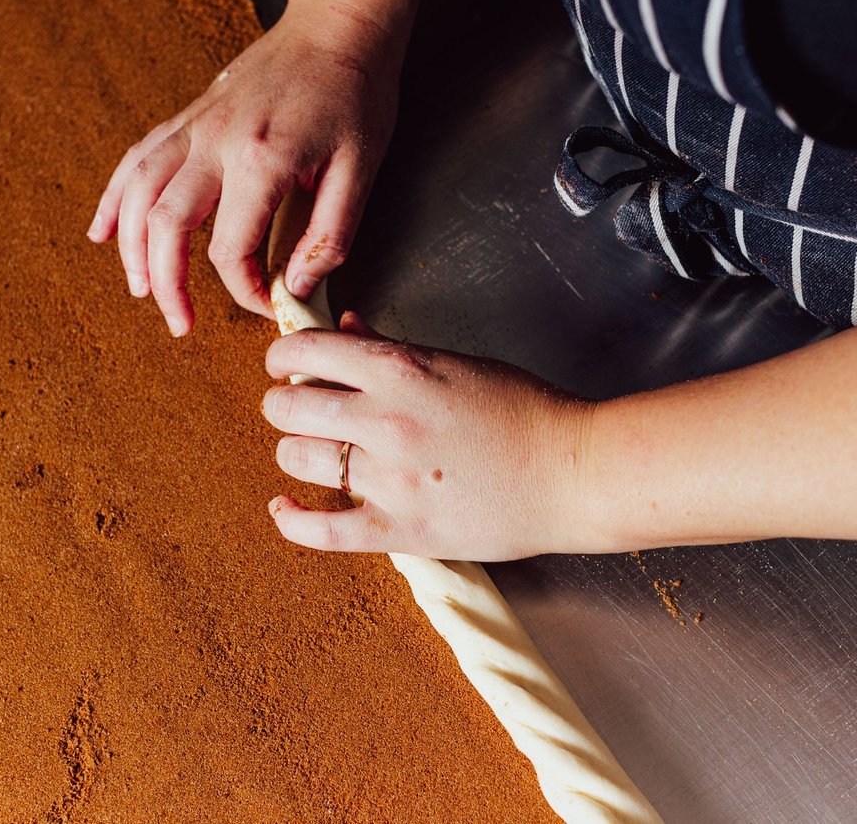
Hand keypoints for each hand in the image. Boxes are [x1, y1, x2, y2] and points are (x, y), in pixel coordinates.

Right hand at [87, 0, 406, 335]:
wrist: (337, 27)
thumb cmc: (355, 94)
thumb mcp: (362, 168)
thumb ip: (330, 234)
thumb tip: (297, 286)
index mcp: (261, 160)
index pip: (229, 249)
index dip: (243, 290)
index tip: (267, 305)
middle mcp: (215, 142)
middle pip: (164, 226)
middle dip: (167, 285)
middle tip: (180, 324)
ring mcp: (195, 126)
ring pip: (137, 193)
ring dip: (130, 248)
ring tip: (141, 289)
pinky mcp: (189, 116)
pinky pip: (136, 159)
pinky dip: (113, 198)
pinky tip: (103, 232)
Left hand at [261, 313, 596, 559]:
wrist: (576, 472)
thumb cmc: (526, 412)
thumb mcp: (455, 363)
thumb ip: (391, 349)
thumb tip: (347, 326)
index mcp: (401, 370)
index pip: (307, 351)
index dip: (282, 357)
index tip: (283, 365)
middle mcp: (387, 420)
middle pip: (289, 406)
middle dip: (281, 404)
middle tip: (292, 409)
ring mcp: (392, 478)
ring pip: (298, 459)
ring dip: (293, 451)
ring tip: (306, 451)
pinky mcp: (403, 530)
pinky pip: (323, 530)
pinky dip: (291, 519)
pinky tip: (282, 507)